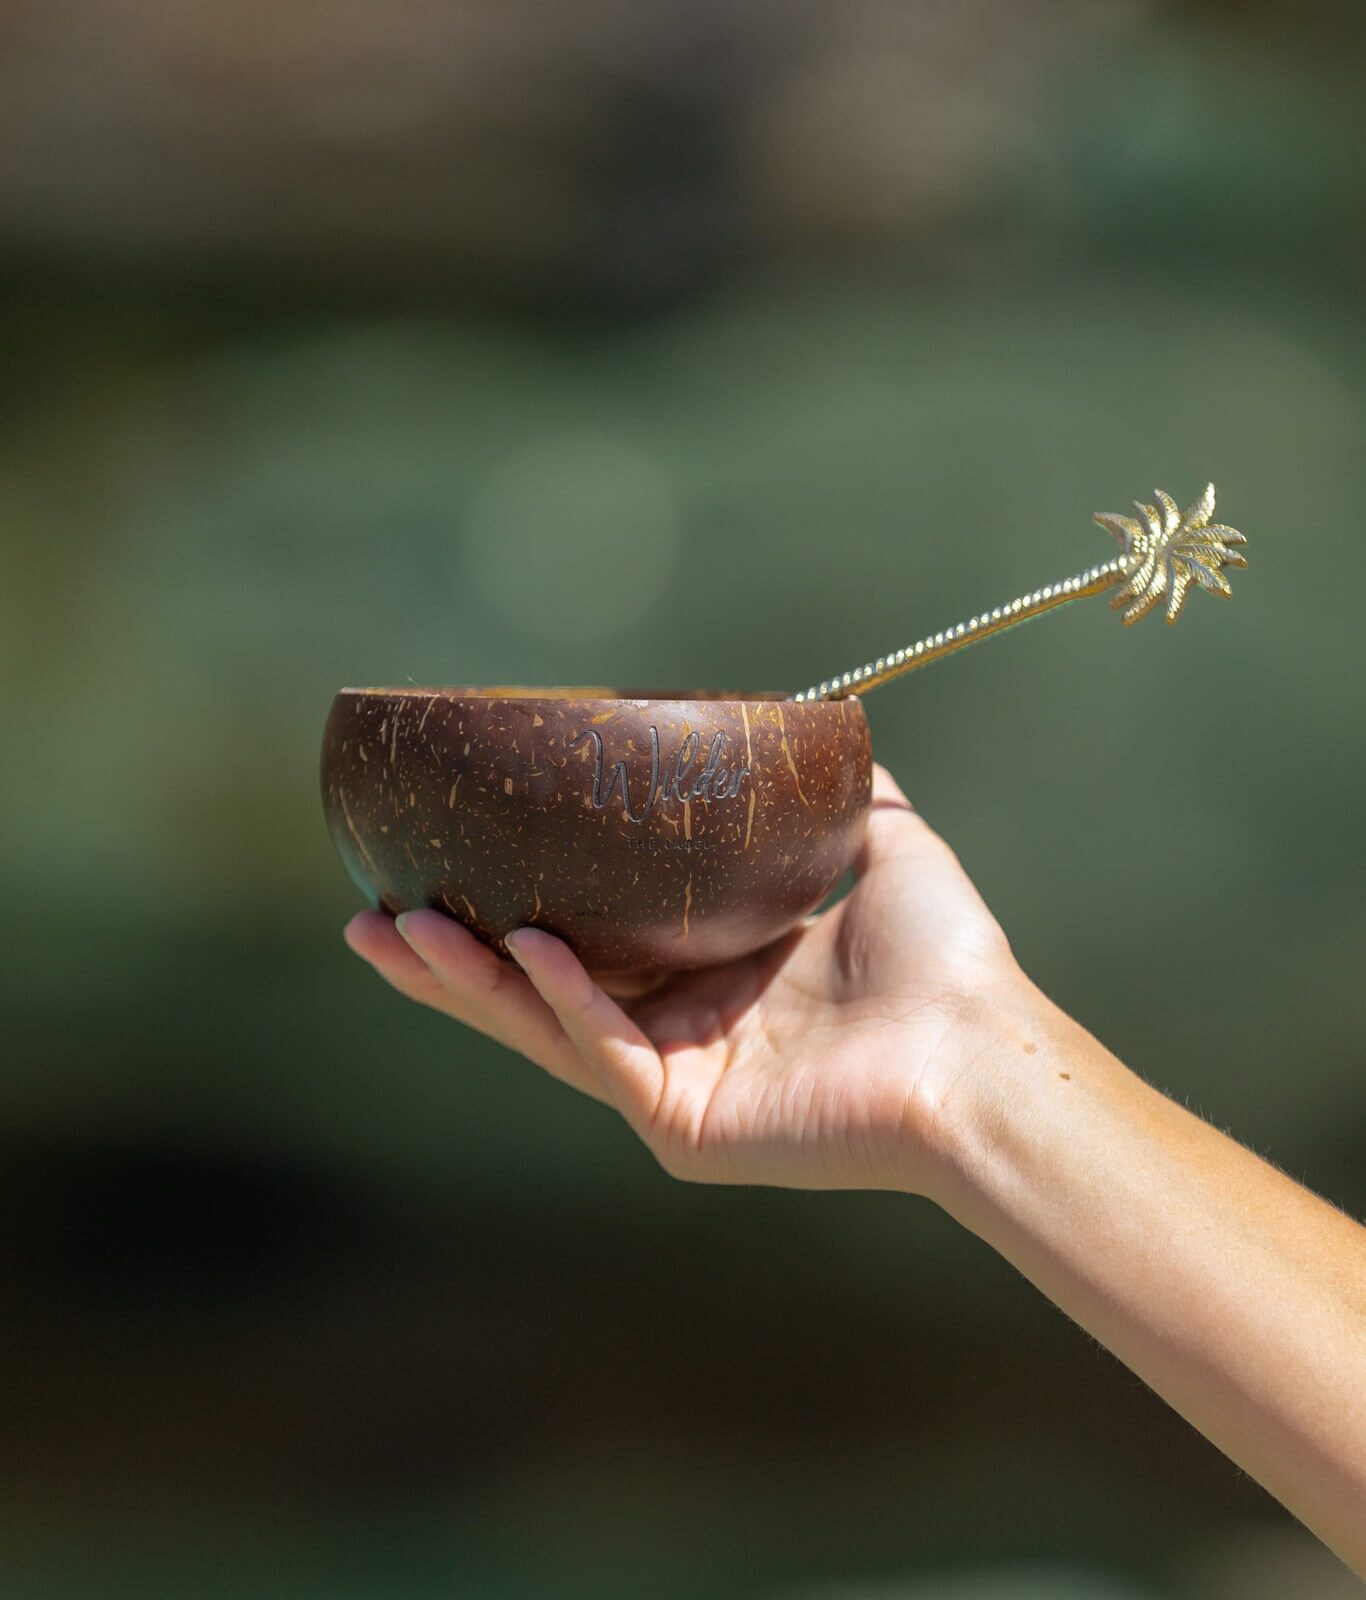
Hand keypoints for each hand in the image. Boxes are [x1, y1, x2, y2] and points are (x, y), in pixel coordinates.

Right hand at [344, 764, 1033, 1192]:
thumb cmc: (946, 959)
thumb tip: (825, 728)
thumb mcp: (885, 845)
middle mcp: (682, 1032)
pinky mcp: (682, 1122)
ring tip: (392, 931)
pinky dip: (558, 1001)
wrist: (982, 1045)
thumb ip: (843, 797)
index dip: (517, 911)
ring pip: (543, 1026)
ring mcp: (675, 1083)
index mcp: (713, 978)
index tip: (454, 864)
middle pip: (539, 990)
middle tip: (370, 913)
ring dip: (466, 982)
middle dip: (452, 957)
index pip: (591, 945)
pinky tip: (521, 945)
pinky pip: (601, 1053)